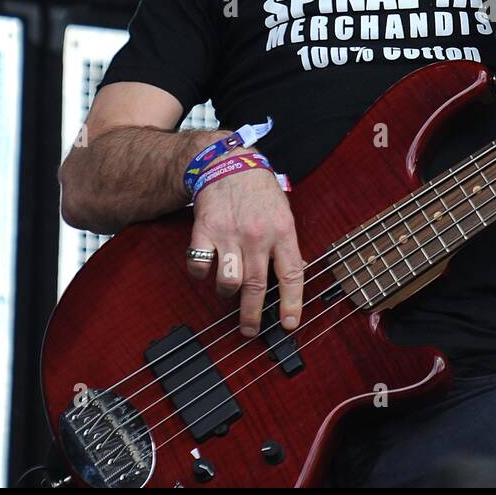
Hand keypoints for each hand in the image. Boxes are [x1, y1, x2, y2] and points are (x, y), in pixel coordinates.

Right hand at [186, 154, 304, 337]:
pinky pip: (200, 266)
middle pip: (256, 286)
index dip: (292, 303)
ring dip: (228, 293)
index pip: (292, 274)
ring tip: (230, 292)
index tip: (290, 324)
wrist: (227, 163)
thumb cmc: (259, 191)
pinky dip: (201, 274)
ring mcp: (229, 234)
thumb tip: (295, 273)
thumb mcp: (284, 213)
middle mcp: (257, 236)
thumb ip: (287, 243)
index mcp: (283, 231)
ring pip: (228, 281)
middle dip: (253, 315)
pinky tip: (207, 269)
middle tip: (251, 331)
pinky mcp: (204, 231)